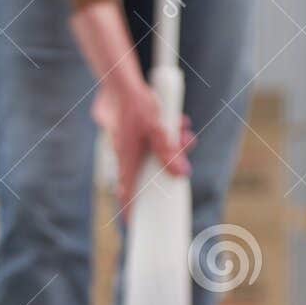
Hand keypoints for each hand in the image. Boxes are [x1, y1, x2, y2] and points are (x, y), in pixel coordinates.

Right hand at [69, 2, 194, 215]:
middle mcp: (126, 156)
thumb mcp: (157, 127)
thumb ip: (169, 151)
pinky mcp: (132, 134)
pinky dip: (165, 137)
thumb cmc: (134, 102)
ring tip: (186, 135)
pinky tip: (178, 125)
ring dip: (172, 148)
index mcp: (128, 159)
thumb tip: (182, 174)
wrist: (119, 79)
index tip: (134, 226)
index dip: (130, 211)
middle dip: (170, 168)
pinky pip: (152, 143)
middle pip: (149, 174)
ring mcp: (128, 145)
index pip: (128, 194)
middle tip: (185, 155)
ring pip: (154, 156)